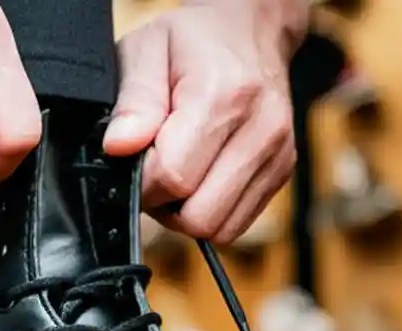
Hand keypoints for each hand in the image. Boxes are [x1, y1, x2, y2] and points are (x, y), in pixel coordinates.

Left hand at [104, 0, 306, 243]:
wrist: (251, 30)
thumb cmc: (194, 40)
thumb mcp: (147, 51)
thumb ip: (133, 102)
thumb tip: (118, 148)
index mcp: (223, 97)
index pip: (173, 178)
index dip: (142, 182)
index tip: (135, 161)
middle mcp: (261, 130)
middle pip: (200, 215)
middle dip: (165, 205)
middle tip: (154, 171)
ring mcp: (278, 155)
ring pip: (221, 229)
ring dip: (188, 213)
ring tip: (177, 174)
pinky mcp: (282, 172)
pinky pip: (237, 223)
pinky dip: (211, 212)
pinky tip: (200, 178)